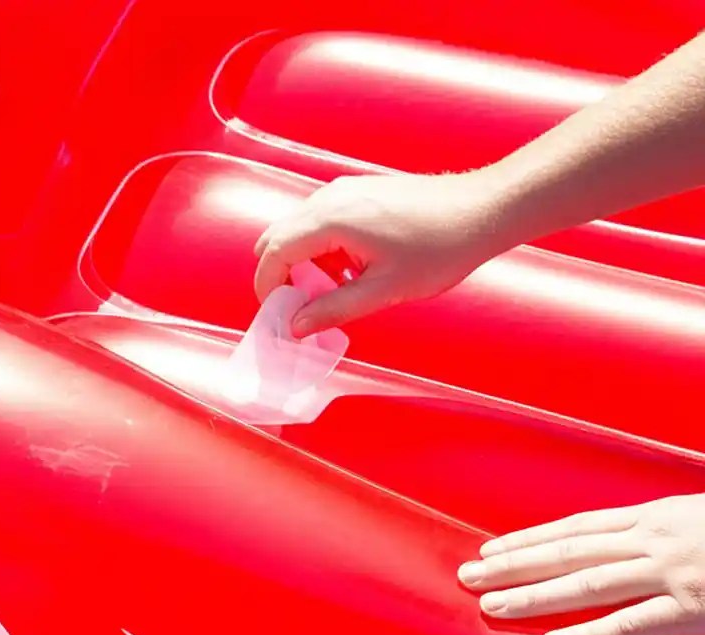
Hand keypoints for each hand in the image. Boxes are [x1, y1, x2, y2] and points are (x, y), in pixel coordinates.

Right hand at [253, 172, 516, 337]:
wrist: (483, 209)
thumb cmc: (440, 248)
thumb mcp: (384, 289)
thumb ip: (334, 309)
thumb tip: (295, 327)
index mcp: (331, 220)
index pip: (273, 252)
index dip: (267, 287)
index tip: (279, 315)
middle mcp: (329, 198)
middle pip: (276, 238)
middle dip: (280, 275)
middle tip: (303, 307)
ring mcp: (343, 191)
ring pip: (297, 230)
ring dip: (303, 263)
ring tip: (337, 291)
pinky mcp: (357, 191)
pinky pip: (320, 221)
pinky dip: (321, 248)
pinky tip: (353, 269)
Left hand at [458, 494, 704, 634]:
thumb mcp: (698, 517)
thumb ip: (662, 530)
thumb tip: (627, 544)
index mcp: (655, 517)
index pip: (576, 528)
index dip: (530, 540)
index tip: (490, 550)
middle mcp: (653, 540)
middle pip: (567, 551)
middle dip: (514, 564)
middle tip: (466, 576)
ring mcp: (671, 573)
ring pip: (586, 584)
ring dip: (533, 595)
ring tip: (490, 606)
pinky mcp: (692, 608)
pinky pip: (632, 624)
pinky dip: (590, 634)